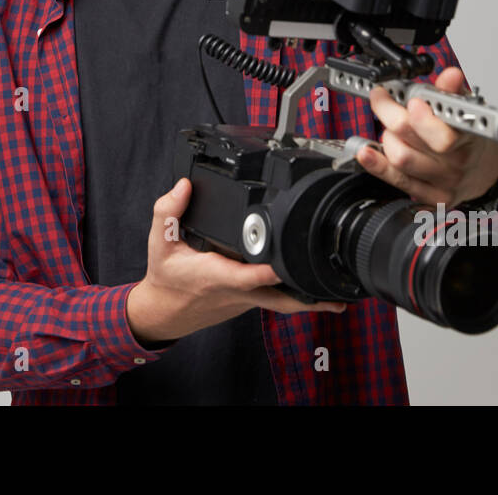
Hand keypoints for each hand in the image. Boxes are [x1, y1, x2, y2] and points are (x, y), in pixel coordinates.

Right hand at [125, 178, 346, 344]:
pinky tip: (317, 288)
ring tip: (339, 297)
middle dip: (306, 299)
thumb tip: (184, 185)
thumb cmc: (166, 277)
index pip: (245, 275)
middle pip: (277, 298)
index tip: (284, 263)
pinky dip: (297, 295)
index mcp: (214, 276)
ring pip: (282, 302)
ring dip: (308, 300)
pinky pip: (277, 299)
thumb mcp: (158, 242)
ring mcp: (245, 300)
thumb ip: (168, 211)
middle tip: (335, 297)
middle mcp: (235, 291)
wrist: (164, 311)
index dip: (266, 271)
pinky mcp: (250, 301)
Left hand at [356, 67, 497, 208]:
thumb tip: (449, 76)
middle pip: (411, 140)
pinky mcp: (430, 196)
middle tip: (382, 98)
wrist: (487, 171)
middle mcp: (455, 163)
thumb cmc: (475, 139)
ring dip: (387, 136)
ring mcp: (442, 182)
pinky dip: (376, 164)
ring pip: (401, 158)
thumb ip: (454, 92)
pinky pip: (397, 180)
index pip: (444, 134)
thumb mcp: (470, 111)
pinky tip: (365, 152)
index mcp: (468, 139)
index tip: (411, 101)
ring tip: (390, 126)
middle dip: (389, 113)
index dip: (422, 118)